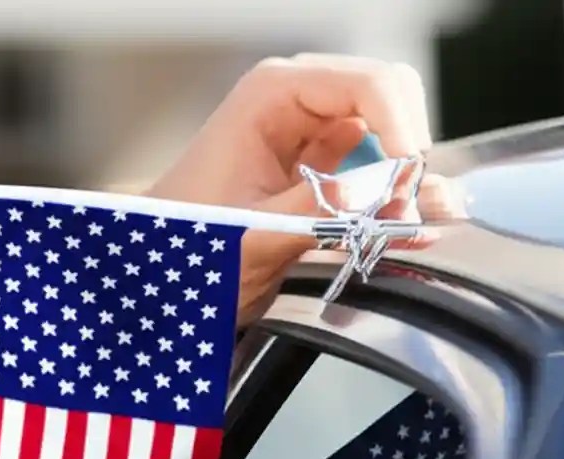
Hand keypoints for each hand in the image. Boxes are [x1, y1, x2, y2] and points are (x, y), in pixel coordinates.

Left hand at [147, 54, 442, 323]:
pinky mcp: (319, 168)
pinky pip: (375, 168)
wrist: (153, 270)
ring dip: (406, 176)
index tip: (409, 182)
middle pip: (390, 98)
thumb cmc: (184, 244)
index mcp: (273, 93)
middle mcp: (296, 101)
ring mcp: (309, 131)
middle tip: (406, 207)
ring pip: (390, 132)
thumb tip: (389, 194)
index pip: (369, 84)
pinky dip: (394, 195)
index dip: (402, 130)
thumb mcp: (256, 230)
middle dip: (408, 149)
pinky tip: (402, 227)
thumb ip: (325, 209)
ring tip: (406, 222)